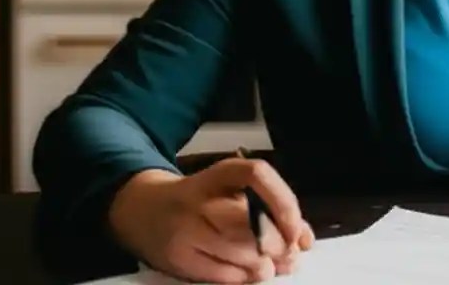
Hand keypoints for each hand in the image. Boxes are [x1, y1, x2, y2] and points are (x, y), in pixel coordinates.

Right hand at [108, 157, 314, 282]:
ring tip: (275, 266)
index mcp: (219, 173)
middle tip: (292, 254)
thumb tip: (305, 240)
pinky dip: (245, 278)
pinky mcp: (178, 259)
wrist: (142, 211)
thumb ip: (270, 208)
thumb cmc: (201, 200)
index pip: (256, 174)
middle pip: (250, 221)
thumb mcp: (230, 191)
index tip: (297, 227)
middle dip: (279, 244)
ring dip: (267, 265)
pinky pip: (222, 275)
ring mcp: (186, 230)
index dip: (284, 201)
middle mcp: (200, 198)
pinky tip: (252, 274)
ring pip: (240, 252)